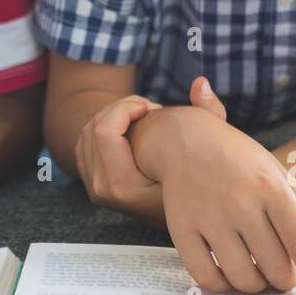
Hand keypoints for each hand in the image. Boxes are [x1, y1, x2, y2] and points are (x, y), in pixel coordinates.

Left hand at [74, 78, 226, 223]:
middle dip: (124, 109)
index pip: (104, 131)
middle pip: (95, 126)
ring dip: (115, 116)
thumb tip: (200, 82)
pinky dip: (107, 125)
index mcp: (124, 187)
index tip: (151, 108)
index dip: (127, 108)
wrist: (180, 212)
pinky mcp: (91, 181)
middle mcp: (103, 190)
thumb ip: (210, 113)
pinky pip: (85, 140)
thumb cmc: (198, 180)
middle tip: (151, 111)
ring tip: (145, 120)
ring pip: (88, 130)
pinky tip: (133, 130)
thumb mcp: (208, 148)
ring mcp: (95, 188)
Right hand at [136, 81, 295, 294]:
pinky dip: (222, 285)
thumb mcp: (281, 177)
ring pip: (243, 278)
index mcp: (272, 188)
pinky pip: (206, 277)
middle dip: (284, 279)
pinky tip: (227, 271)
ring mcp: (209, 216)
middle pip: (275, 269)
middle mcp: (241, 202)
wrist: (186, 138)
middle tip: (278, 266)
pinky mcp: (181, 227)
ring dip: (255, 284)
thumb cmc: (240, 160)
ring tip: (254, 267)